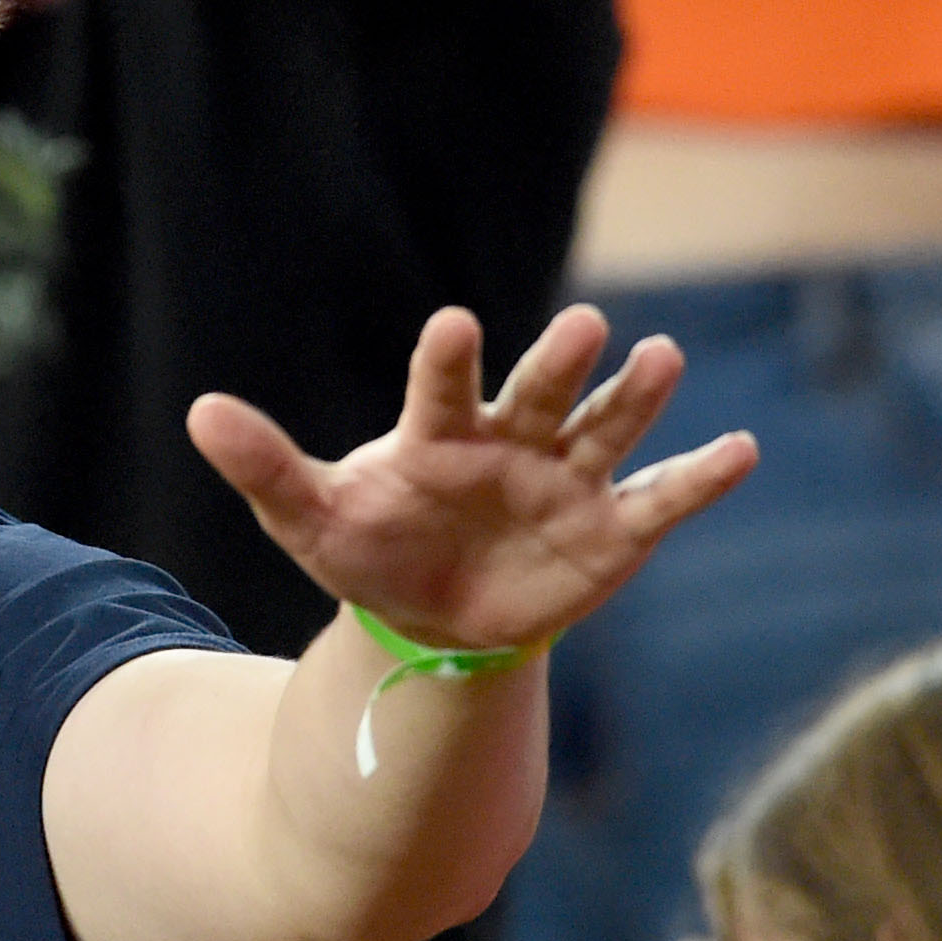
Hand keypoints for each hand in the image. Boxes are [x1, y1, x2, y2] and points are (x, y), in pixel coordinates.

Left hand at [186, 308, 755, 659]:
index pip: (443, 387)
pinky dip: (702, 477)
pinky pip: (663, 498)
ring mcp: (568, 480)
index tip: (455, 325)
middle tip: (583, 324)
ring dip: (637, 395)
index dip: (450, 360)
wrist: (433, 616)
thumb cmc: (372, 548)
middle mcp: (513, 439)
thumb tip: (200, 413)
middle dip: (559, 362)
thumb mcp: (310, 516)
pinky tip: (741, 450)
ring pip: (608, 427)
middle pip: (541, 392)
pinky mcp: (614, 529)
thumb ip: (265, 466)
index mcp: (440, 431)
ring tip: (662, 356)